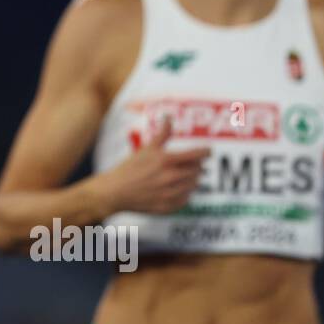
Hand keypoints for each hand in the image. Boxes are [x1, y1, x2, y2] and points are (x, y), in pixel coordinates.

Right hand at [92, 115, 208, 213]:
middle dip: (197, 166)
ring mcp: (170, 194)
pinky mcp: (168, 206)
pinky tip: (176, 189)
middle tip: (192, 164)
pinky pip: (186, 199)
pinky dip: (185, 193)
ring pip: (193, 185)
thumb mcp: (146, 149)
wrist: (115, 192)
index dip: (205, 152)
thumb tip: (169, 117)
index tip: (208, 151)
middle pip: (197, 170)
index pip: (197, 155)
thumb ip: (162, 134)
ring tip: (183, 176)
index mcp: (166, 160)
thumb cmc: (129, 168)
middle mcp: (170, 177)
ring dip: (192, 179)